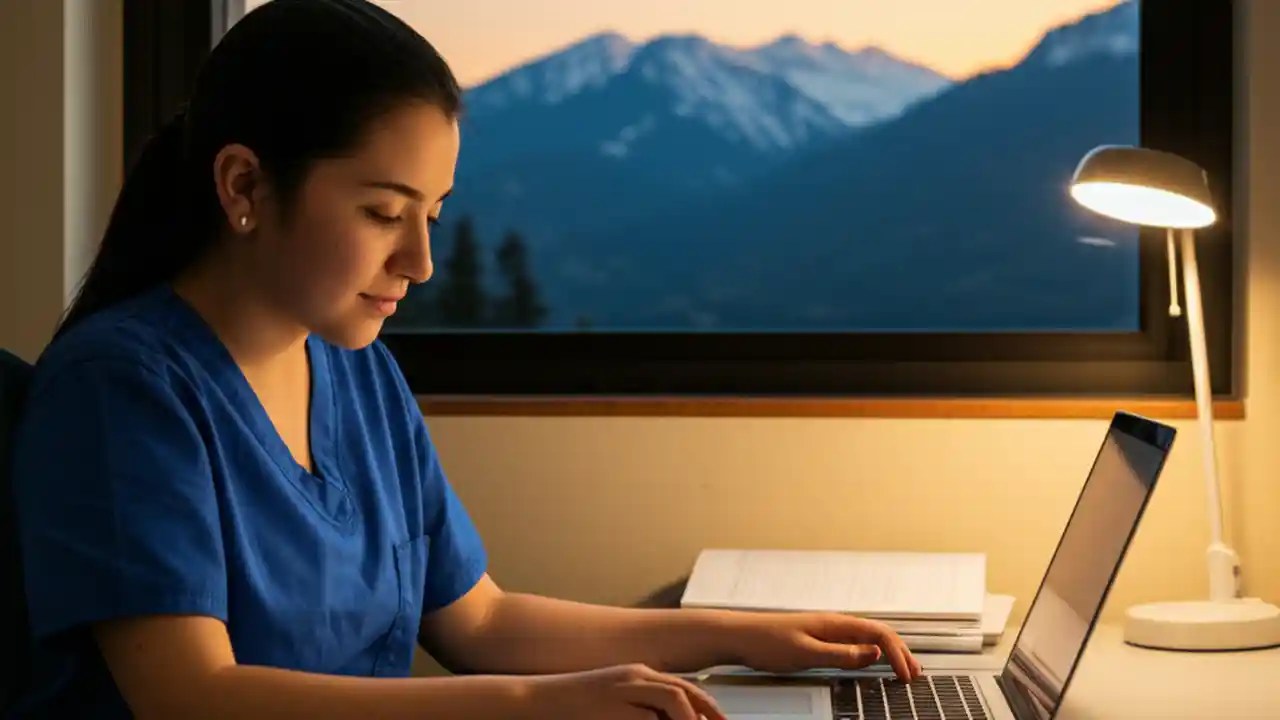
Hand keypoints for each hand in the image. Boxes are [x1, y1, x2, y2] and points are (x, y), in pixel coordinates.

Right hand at [521, 663, 728, 719]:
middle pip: (684, 690)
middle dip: (708, 711)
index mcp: (637, 675)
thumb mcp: (613, 707)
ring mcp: (625, 687)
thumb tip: (662, 716)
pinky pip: (650, 715)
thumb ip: (639, 710)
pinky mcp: (614, 704)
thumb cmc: (573, 707)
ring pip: (674, 697)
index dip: (706, 705)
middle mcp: (635, 676)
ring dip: (691, 718)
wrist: (537, 699)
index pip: (682, 687)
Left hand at [728, 612, 922, 681]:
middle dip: (900, 652)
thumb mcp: (806, 653)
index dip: (897, 654)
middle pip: (878, 634)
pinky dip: (870, 654)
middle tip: (915, 673)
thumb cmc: (766, 641)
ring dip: (888, 652)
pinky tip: (872, 663)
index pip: (879, 634)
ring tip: (902, 668)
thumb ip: (841, 654)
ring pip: (867, 638)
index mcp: (835, 624)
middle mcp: (834, 624)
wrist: (739, 635)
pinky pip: (853, 644)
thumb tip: (873, 654)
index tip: (907, 675)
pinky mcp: (818, 639)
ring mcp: (827, 630)